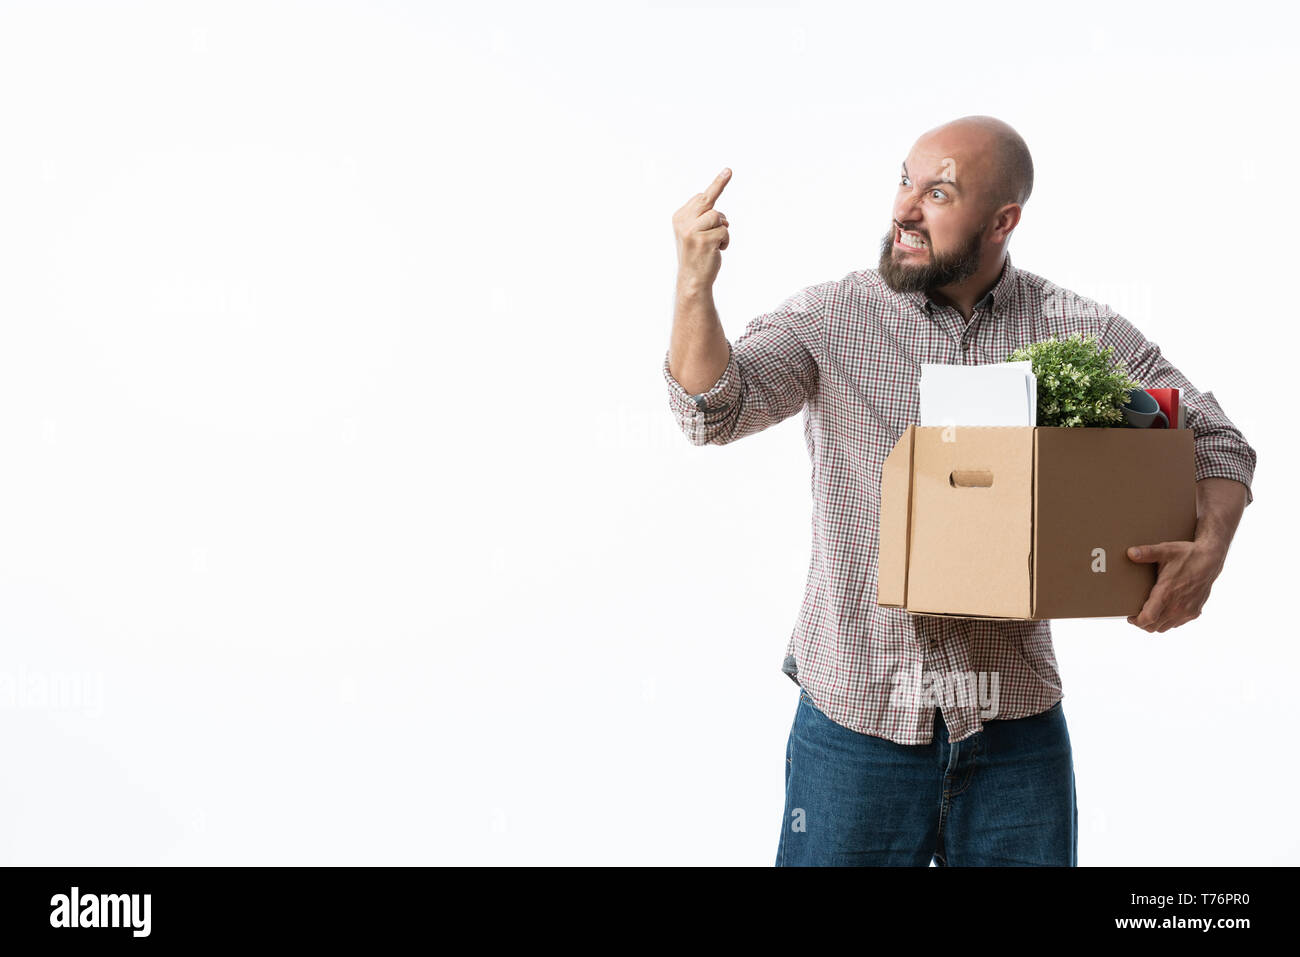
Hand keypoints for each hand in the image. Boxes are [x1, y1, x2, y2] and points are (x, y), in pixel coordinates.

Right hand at [672, 168, 730, 287]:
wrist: (692, 279)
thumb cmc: (697, 255)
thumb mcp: (694, 232)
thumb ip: (702, 217)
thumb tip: (717, 209)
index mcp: (679, 218)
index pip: (700, 198)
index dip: (715, 188)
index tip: (727, 170)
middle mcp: (683, 222)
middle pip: (707, 200)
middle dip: (719, 184)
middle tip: (729, 170)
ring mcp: (692, 231)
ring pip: (718, 216)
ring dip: (722, 229)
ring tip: (715, 243)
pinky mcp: (704, 240)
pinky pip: (725, 231)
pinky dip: (725, 241)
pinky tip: (717, 250)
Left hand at [1125, 540, 1226, 632]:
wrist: (1211, 559)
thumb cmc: (1187, 554)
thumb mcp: (1165, 550)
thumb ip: (1146, 552)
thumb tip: (1129, 553)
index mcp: (1167, 593)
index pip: (1148, 618)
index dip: (1136, 621)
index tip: (1130, 616)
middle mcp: (1178, 606)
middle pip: (1154, 627)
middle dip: (1142, 623)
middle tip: (1135, 615)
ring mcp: (1187, 611)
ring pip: (1165, 627)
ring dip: (1155, 623)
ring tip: (1148, 613)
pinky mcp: (1195, 612)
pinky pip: (1176, 624)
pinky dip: (1167, 621)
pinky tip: (1163, 610)